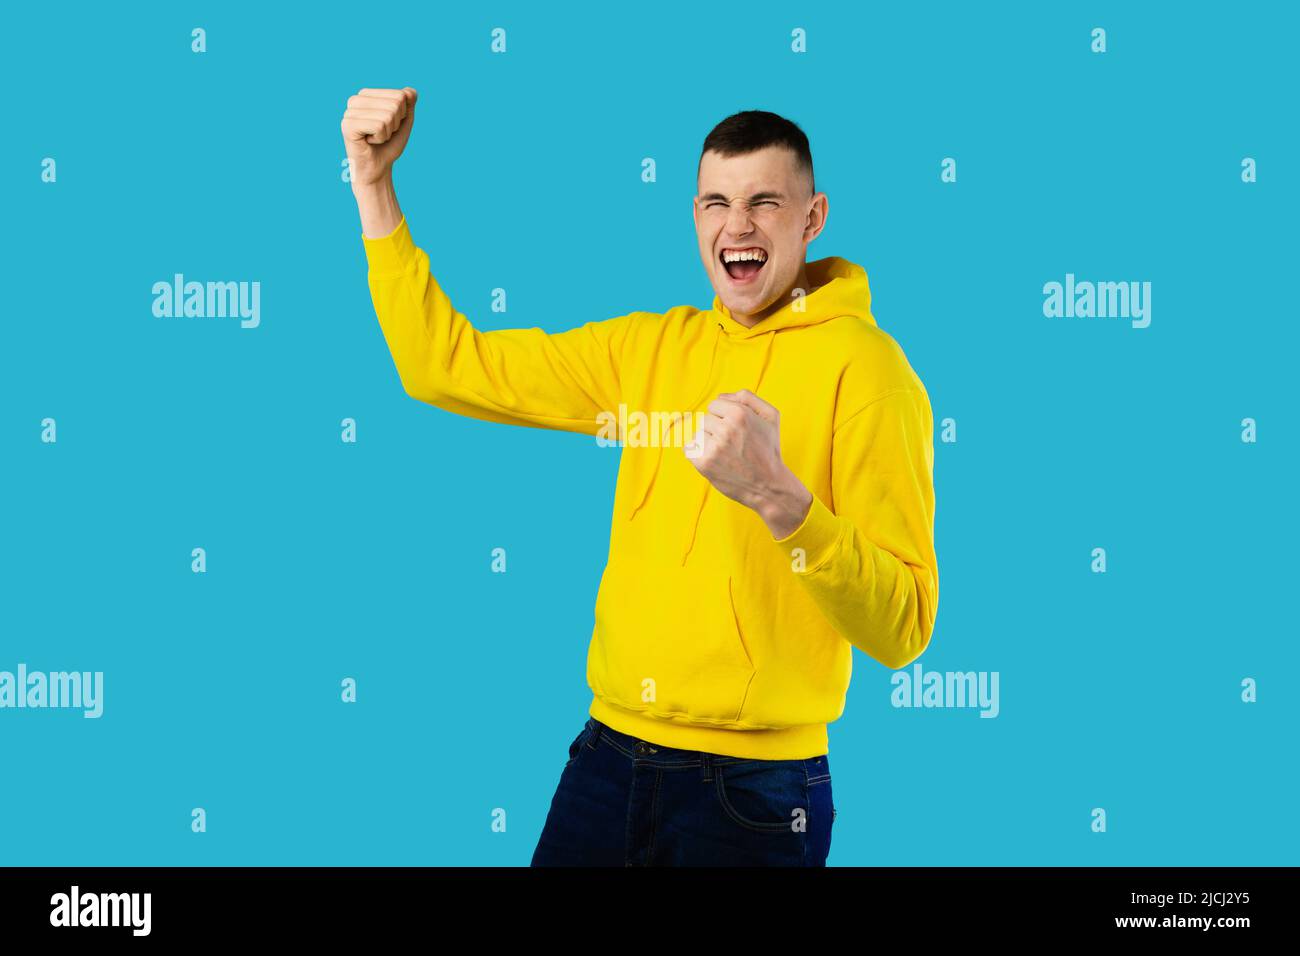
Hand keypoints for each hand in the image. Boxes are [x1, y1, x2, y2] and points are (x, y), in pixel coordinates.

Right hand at [341, 87, 417, 187]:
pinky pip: (379, 126)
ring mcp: (349, 111)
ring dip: (388, 133)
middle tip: (382, 134)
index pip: (400, 95)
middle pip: (395, 104)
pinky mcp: (348, 125)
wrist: (376, 169)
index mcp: (366, 95)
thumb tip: (410, 91)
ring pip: (388, 116)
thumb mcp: (403, 122)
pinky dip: (381, 138)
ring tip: (375, 138)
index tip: (389, 126)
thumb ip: (408, 104)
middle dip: (395, 124)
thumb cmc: (388, 145)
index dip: (402, 116)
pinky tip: (369, 142)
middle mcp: (355, 99)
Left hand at [685, 390, 812, 537]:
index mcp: (740, 414)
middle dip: (717, 431)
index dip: (725, 417)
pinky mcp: (704, 463)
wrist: (768, 486)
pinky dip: (698, 455)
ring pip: (698, 434)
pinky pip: (689, 448)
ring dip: (708, 443)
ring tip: (726, 455)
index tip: (736, 431)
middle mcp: (726, 429)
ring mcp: (714, 447)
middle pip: (705, 420)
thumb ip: (747, 397)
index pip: (714, 405)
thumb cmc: (769, 449)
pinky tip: (715, 461)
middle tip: (734, 446)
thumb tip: (721, 396)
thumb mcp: (771, 416)